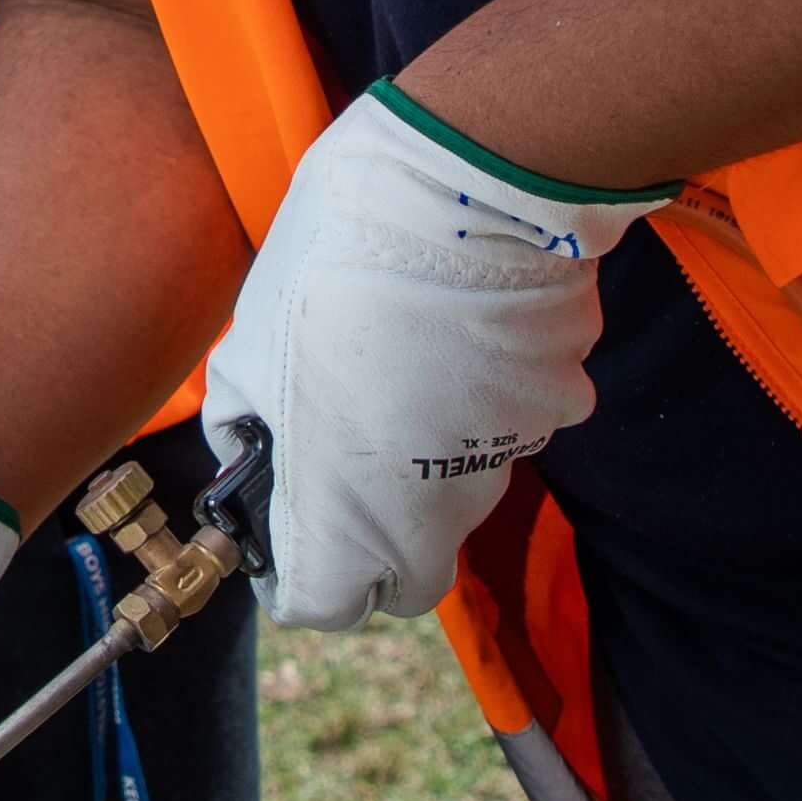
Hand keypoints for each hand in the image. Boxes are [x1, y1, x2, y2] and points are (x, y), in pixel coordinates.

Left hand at [210, 84, 654, 631]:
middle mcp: (435, 517)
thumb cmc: (336, 268)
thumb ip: (248, 425)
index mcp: (348, 520)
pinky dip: (475, 405)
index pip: (322, 608)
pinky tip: (449, 335)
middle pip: (403, 574)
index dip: (293, 576)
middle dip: (367, 544)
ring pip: (455, 499)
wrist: (466, 192)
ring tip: (391, 368)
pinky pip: (504, 429)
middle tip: (336, 463)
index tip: (282, 529)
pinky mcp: (553, 409)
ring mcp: (504, 464)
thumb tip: (251, 453)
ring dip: (420, 462)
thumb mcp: (248, 350)